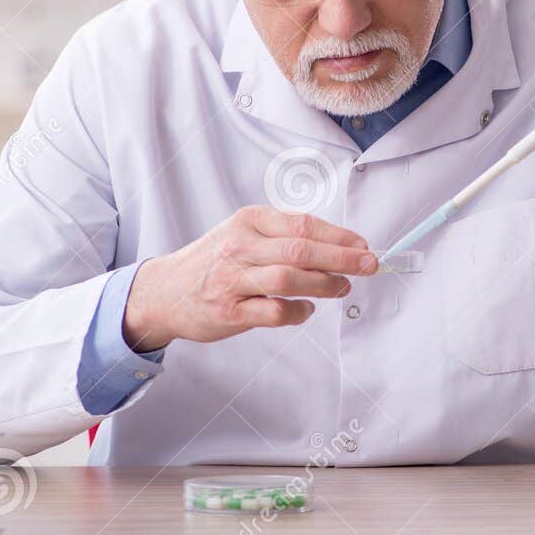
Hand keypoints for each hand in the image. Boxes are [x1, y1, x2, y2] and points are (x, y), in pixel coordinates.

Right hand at [122, 206, 377, 350]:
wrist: (165, 291)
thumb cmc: (214, 261)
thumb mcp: (243, 234)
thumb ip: (284, 236)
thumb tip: (339, 245)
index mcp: (248, 221)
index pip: (302, 224)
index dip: (339, 236)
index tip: (363, 246)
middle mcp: (240, 247)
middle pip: (301, 249)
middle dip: (342, 258)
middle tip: (370, 265)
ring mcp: (232, 280)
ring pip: (288, 278)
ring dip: (324, 284)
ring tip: (342, 288)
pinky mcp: (228, 311)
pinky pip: (273, 312)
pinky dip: (298, 312)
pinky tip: (307, 310)